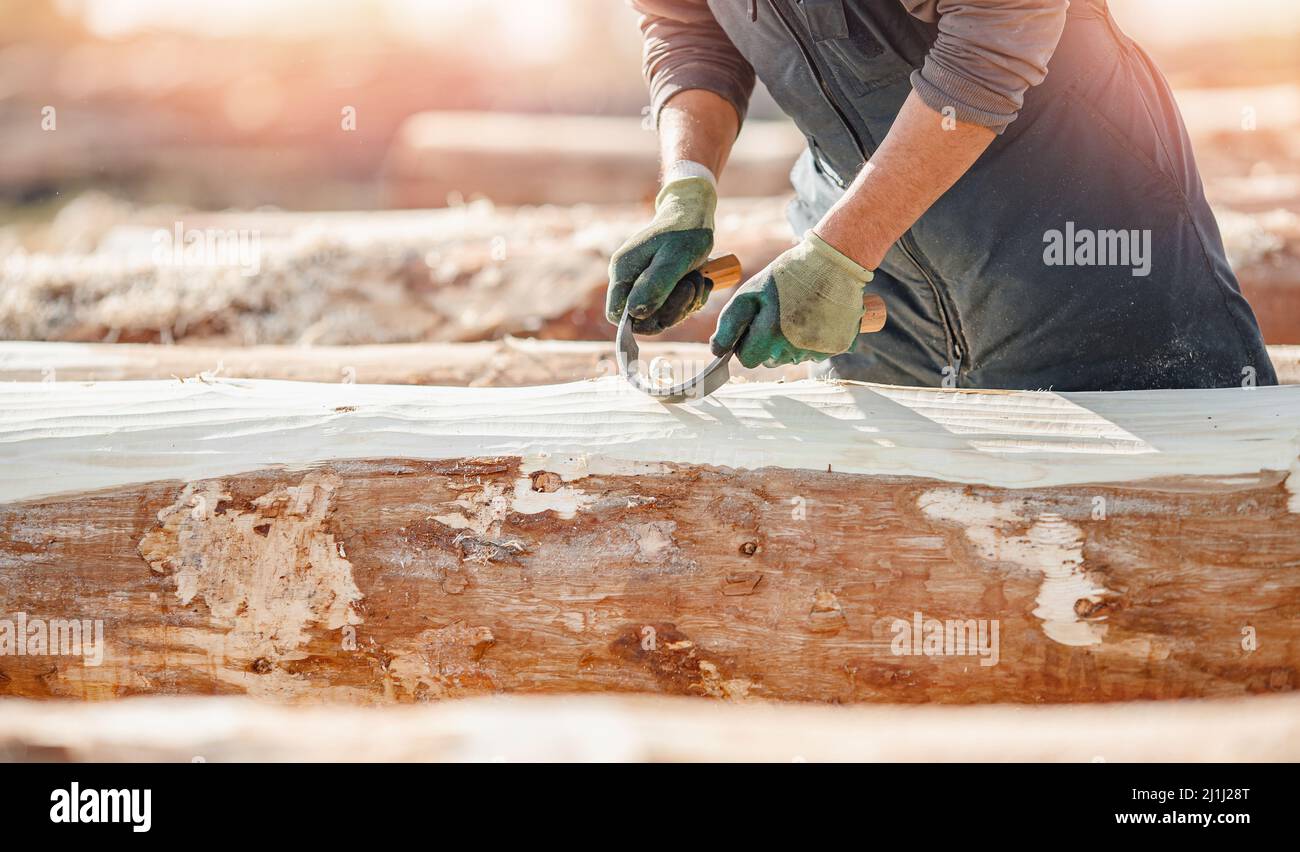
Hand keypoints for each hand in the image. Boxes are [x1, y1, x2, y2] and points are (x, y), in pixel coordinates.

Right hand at [606, 177, 716, 333]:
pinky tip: (700, 282)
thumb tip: (636, 313)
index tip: (668, 312)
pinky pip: (671, 306)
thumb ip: (655, 286)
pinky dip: (690, 300)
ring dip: (685, 304)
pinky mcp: (657, 284)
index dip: (641, 322)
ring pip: (660, 314)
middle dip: (672, 310)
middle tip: (693, 286)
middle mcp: (628, 278)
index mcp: (623, 271)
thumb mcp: (675, 259)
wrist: (694, 213)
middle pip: (642, 317)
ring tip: (698, 279)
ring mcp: (642, 281)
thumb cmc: (685, 232)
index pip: (617, 314)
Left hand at [710, 232, 873, 367]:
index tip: (756, 324)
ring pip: (792, 358)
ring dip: (790, 342)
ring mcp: (817, 350)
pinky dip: (811, 340)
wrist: (833, 263)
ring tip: (798, 312)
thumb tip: (717, 350)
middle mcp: (794, 349)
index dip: (747, 342)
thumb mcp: (750, 292)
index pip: (747, 359)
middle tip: (779, 313)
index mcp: (770, 334)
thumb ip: (729, 324)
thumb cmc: (787, 276)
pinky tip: (815, 317)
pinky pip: (814, 353)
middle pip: (769, 361)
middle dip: (768, 343)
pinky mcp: (836, 347)